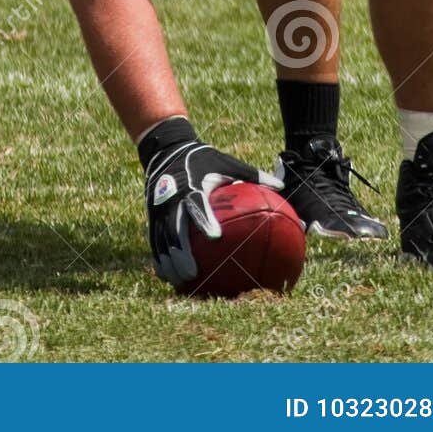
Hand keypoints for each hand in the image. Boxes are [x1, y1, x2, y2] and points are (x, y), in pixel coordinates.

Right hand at [140, 118, 278, 286]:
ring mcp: (159, 208)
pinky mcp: (152, 215)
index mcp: (191, 185)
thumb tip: (280, 186)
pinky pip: (154, 240)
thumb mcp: (225, 162)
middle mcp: (172, 199)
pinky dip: (159, 258)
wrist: (166, 149)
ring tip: (180, 282)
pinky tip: (166, 275)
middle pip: (174, 229)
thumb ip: (251, 174)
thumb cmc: (201, 158)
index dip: (204, 220)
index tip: (215, 237)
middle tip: (193, 273)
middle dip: (181, 253)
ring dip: (168, 261)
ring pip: (161, 239)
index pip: (197, 205)